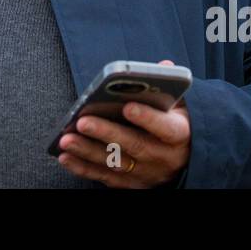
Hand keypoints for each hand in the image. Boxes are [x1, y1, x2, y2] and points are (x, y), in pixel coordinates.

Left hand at [56, 59, 191, 187]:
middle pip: (134, 145)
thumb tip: (164, 66)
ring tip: (66, 139)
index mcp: (178, 135)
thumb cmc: (174, 124)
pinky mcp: (131, 183)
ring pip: (115, 163)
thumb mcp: (180, 105)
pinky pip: (105, 177)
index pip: (166, 128)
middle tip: (82, 122)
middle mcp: (163, 157)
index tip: (127, 106)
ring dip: (88, 151)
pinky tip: (65, 157)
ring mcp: (146, 173)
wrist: (185, 161)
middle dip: (106, 133)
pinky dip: (83, 168)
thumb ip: (168, 86)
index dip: (148, 118)